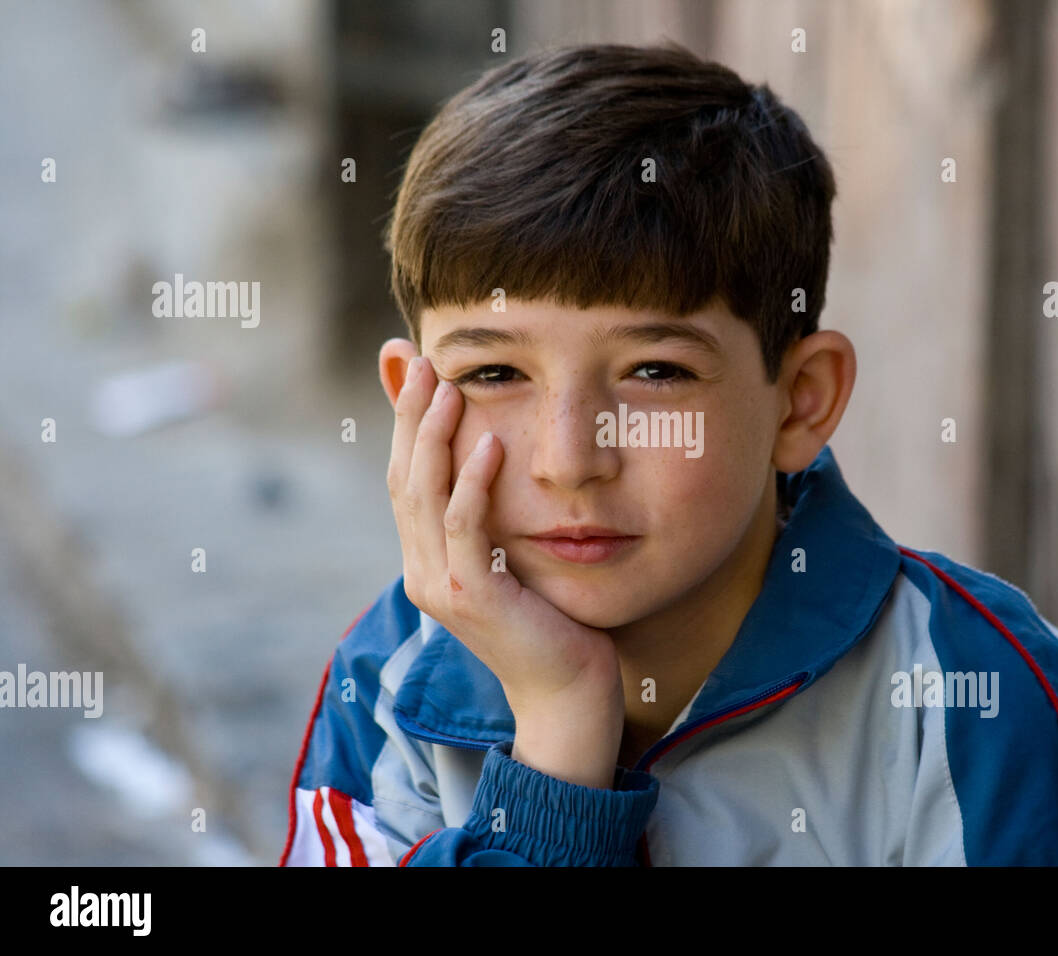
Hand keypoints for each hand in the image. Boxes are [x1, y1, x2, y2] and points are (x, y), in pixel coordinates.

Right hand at [387, 356, 623, 786]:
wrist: (566, 693)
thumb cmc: (551, 622)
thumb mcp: (514, 559)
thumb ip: (494, 517)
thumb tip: (491, 462)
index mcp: (426, 560)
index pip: (404, 478)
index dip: (403, 421)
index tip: (408, 364)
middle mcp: (422, 571)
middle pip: (402, 477)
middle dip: (408, 414)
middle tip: (419, 358)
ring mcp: (442, 586)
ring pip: (422, 496)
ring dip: (432, 437)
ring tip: (447, 386)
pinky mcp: (474, 597)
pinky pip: (465, 528)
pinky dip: (473, 484)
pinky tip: (492, 445)